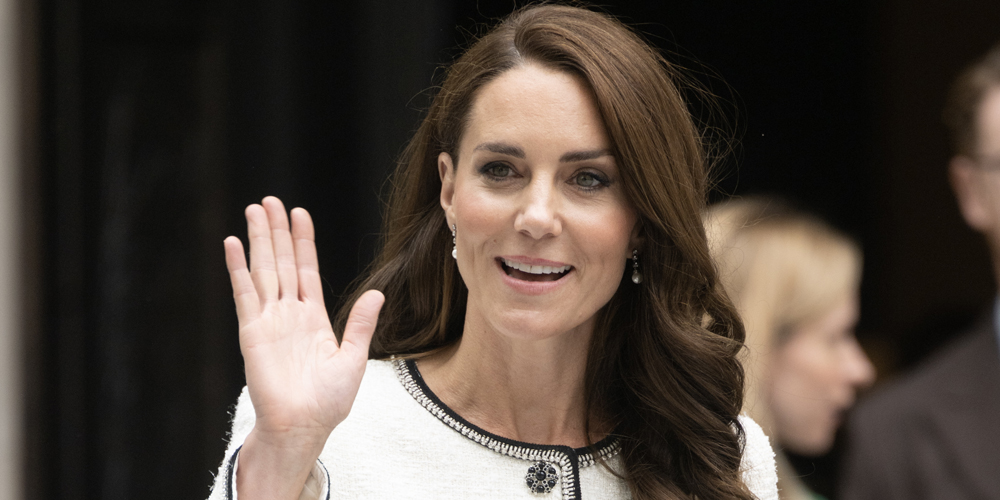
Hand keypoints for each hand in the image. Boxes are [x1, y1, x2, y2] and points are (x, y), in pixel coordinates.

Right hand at [223, 197, 383, 487]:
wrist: (303, 427)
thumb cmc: (328, 402)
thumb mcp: (353, 358)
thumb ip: (360, 324)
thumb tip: (377, 294)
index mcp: (313, 319)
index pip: (306, 270)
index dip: (303, 242)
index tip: (300, 214)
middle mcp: (289, 314)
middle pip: (281, 262)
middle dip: (277, 231)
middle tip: (271, 200)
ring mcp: (268, 321)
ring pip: (263, 270)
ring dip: (258, 240)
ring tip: (254, 209)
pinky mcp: (251, 332)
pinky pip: (244, 293)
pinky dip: (237, 268)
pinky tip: (232, 244)